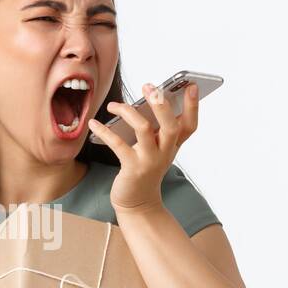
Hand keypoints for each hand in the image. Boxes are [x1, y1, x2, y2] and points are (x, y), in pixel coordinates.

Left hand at [87, 81, 199, 215]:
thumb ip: (157, 127)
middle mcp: (165, 152)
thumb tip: (146, 99)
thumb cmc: (145, 168)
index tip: (191, 85)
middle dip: (161, 104)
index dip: (193, 106)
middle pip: (171, 125)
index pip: (190, 125)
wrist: (138, 202)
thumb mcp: (157, 149)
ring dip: (128, 112)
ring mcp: (150, 160)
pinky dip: (104, 132)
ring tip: (113, 105)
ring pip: (144, 130)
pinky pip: (118, 144)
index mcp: (173, 144)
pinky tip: (94, 123)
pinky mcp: (132, 168)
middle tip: (149, 86)